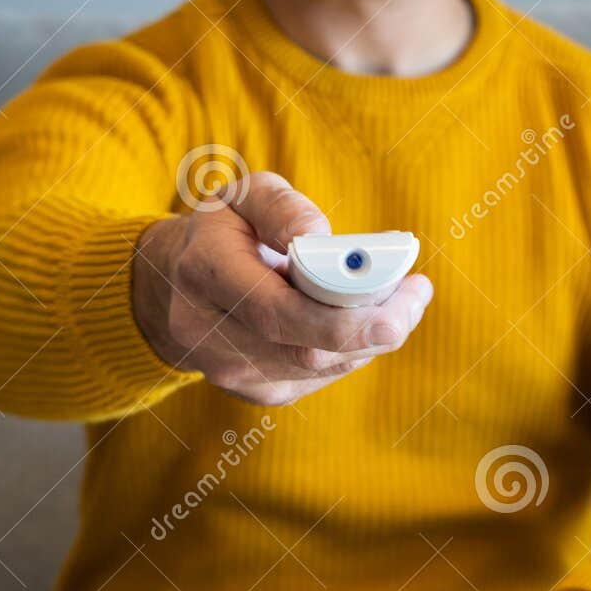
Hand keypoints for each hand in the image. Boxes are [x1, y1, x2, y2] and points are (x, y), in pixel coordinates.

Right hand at [132, 171, 432, 405]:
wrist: (173, 288)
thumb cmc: (222, 233)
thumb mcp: (243, 196)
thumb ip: (283, 208)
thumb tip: (326, 239)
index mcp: (205, 275)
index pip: (280, 313)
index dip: (346, 315)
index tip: (403, 293)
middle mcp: (212, 336)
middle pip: (311, 350)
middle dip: (376, 325)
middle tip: (417, 293)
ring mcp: (234, 374)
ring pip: (324, 367)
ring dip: (372, 335)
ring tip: (400, 298)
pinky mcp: (259, 394)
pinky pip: (322, 375)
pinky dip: (352, 348)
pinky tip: (362, 321)